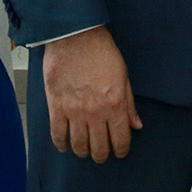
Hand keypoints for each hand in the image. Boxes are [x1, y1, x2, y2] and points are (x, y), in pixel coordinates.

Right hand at [42, 27, 142, 161]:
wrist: (75, 37)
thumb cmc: (101, 52)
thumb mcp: (123, 76)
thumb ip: (129, 103)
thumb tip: (135, 125)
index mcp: (115, 105)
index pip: (120, 139)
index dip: (121, 150)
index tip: (120, 152)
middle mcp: (95, 113)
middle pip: (99, 147)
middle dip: (102, 155)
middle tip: (101, 155)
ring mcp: (74, 111)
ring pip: (78, 145)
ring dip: (83, 152)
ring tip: (84, 151)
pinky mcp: (56, 106)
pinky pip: (57, 134)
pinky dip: (61, 143)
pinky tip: (64, 145)